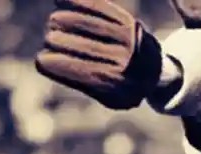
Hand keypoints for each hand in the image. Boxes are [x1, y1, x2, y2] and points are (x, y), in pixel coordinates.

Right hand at [35, 0, 163, 110]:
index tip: (45, 60)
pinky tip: (59, 0)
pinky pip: (94, 5)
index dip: (47, 62)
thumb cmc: (121, 87)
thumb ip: (79, 82)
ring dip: (60, 20)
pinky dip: (72, 0)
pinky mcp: (127, 22)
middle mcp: (117, 64)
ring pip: (76, 21)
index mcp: (107, 86)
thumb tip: (44, 60)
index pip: (63, 67)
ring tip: (58, 23)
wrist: (157, 73)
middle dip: (53, 40)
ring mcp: (124, 40)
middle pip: (64, 42)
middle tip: (55, 40)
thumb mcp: (105, 98)